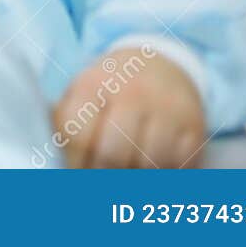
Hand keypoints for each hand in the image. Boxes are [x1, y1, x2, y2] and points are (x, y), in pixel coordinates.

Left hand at [54, 49, 205, 167]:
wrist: (160, 64)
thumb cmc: (111, 88)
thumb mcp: (81, 92)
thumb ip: (63, 124)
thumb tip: (51, 161)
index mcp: (93, 84)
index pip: (77, 136)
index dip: (73, 164)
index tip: (75, 173)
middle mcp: (132, 93)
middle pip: (112, 155)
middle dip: (102, 177)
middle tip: (101, 182)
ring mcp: (166, 109)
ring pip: (147, 166)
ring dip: (135, 179)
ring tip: (127, 175)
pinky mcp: (194, 127)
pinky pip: (179, 168)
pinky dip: (165, 178)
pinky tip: (153, 171)